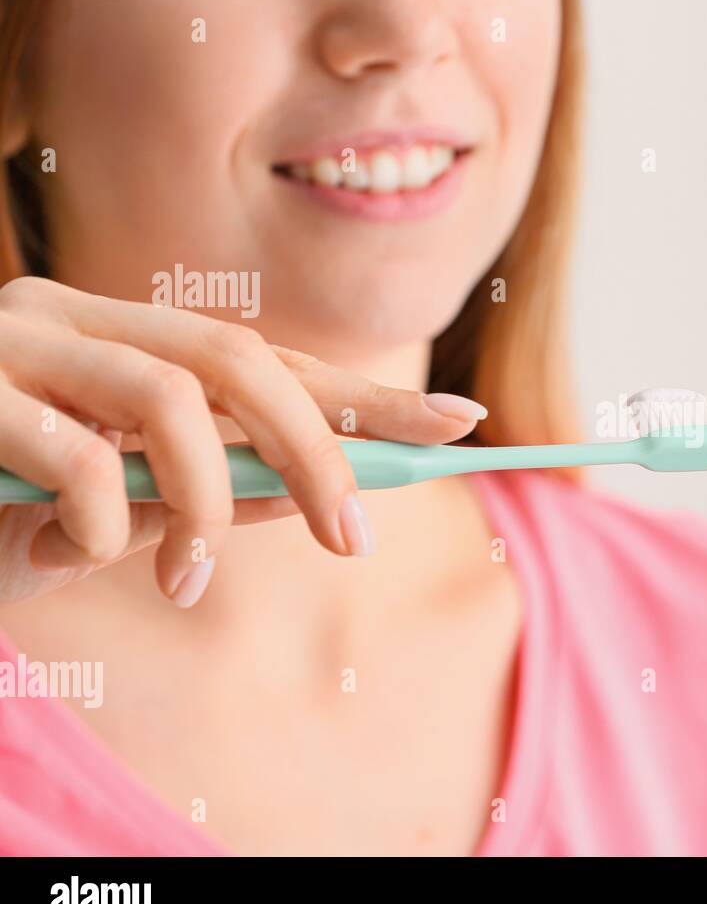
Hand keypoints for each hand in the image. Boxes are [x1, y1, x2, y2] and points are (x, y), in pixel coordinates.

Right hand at [0, 277, 482, 607]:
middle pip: (245, 361)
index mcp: (128, 341)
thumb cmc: (5, 514)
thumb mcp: (128, 515)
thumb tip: (324, 497)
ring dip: (208, 504)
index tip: (463, 420)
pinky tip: (86, 559)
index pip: (276, 359)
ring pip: (173, 397)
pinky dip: (107, 522)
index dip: (369, 392)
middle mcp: (80, 319)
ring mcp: (19, 343)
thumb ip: (214, 494)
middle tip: (357, 537)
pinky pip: (76, 454)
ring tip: (191, 583)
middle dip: (322, 449)